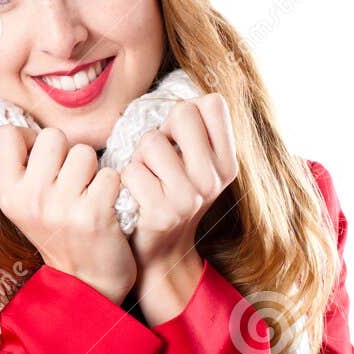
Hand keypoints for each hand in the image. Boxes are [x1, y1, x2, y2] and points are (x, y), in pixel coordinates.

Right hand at [0, 124, 136, 304]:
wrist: (87, 283)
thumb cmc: (60, 233)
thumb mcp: (27, 204)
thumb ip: (23, 167)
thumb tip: (28, 125)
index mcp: (8, 194)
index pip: (8, 133)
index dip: (30, 138)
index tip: (43, 160)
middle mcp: (30, 199)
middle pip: (53, 136)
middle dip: (68, 152)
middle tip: (72, 182)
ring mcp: (61, 207)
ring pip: (84, 152)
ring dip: (93, 170)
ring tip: (89, 195)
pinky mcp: (93, 214)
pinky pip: (109, 173)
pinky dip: (114, 187)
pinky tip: (106, 207)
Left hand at [120, 93, 237, 322]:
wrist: (160, 254)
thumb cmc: (169, 196)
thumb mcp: (195, 166)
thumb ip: (195, 132)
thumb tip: (181, 98)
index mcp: (227, 162)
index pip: (212, 103)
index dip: (187, 112)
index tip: (180, 138)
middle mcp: (214, 178)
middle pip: (182, 113)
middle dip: (161, 130)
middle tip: (158, 159)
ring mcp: (190, 197)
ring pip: (151, 141)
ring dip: (139, 156)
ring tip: (147, 178)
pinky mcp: (162, 212)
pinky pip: (132, 169)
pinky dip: (126, 179)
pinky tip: (136, 196)